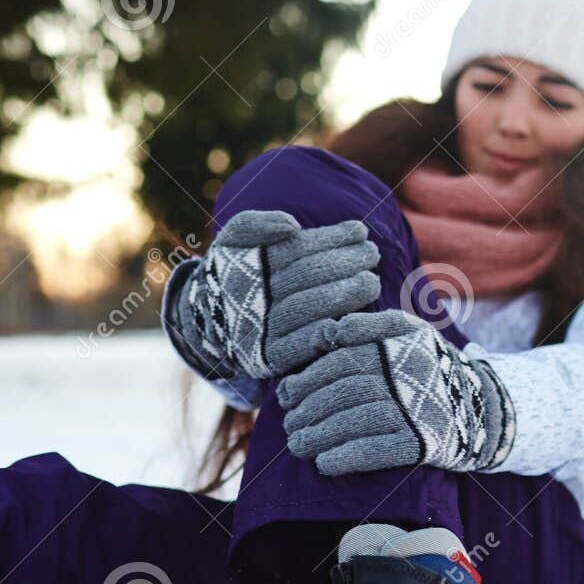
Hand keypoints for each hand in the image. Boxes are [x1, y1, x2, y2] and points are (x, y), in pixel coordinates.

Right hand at [164, 210, 380, 381]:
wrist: (209, 320)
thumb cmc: (235, 270)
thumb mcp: (235, 238)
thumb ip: (257, 224)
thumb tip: (292, 226)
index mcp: (247, 265)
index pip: (295, 249)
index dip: (330, 238)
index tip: (361, 231)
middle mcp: (252, 298)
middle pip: (305, 277)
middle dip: (343, 263)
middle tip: (373, 254)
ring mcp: (261, 330)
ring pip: (307, 309)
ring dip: (344, 295)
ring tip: (372, 282)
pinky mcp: (272, 358)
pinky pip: (304, 346)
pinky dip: (330, 332)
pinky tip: (356, 319)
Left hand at [277, 310, 515, 475]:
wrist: (482, 409)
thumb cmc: (430, 369)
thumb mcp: (409, 333)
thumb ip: (371, 326)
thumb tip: (331, 333)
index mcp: (400, 343)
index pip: (342, 359)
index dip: (307, 378)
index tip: (285, 395)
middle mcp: (408, 372)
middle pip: (344, 390)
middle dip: (308, 409)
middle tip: (289, 425)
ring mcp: (416, 409)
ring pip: (355, 420)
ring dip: (319, 436)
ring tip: (298, 446)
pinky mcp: (422, 443)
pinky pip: (376, 451)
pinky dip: (346, 457)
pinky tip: (324, 464)